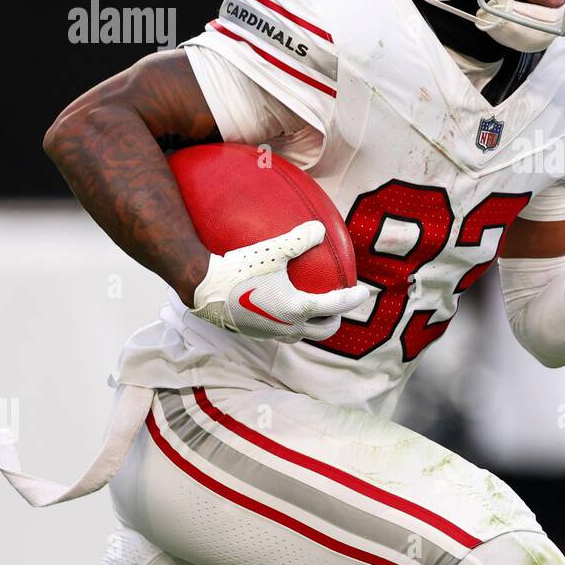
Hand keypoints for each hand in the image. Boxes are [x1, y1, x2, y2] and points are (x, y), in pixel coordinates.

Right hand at [188, 220, 369, 342]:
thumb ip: (298, 240)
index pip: (335, 306)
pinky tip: (282, 305)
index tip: (363, 292)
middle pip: (324, 330)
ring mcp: (271, 333)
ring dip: (314, 324)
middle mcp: (288, 326)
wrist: (202, 288)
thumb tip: (320, 229)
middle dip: (335, 319)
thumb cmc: (238, 268)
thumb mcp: (271, 250)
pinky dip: (292, 322)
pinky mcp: (256, 333)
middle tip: (338, 305)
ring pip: (303, 335)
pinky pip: (282, 331)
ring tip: (315, 308)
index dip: (352, 299)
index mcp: (297, 309)